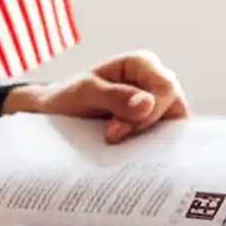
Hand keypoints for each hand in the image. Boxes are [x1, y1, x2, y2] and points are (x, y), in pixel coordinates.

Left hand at [2, 50, 189, 143]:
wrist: (51, 116)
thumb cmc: (66, 96)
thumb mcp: (85, 92)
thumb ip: (115, 96)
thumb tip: (147, 104)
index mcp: (142, 65)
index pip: (165, 88)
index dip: (149, 112)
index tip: (116, 132)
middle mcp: (153, 84)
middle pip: (174, 108)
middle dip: (147, 129)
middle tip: (113, 140)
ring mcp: (154, 108)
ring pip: (170, 128)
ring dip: (148, 144)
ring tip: (119, 152)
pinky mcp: (149, 129)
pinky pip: (160, 142)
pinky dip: (146, 152)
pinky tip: (128, 160)